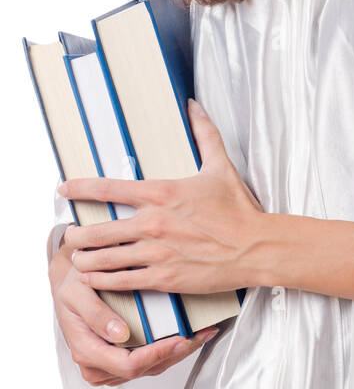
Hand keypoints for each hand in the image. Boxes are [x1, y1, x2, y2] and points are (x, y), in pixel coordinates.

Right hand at [48, 241, 217, 385]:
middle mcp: (98, 365)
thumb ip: (96, 314)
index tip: (180, 339)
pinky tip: (187, 335)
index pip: (129, 364)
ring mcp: (110, 366)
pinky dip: (170, 350)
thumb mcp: (78, 292)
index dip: (158, 354)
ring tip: (202, 333)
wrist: (71, 284)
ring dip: (178, 353)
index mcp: (87, 351)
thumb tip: (119, 334)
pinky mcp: (120, 360)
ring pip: (151, 369)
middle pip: (146, 369)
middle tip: (203, 334)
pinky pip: (149, 362)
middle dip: (177, 353)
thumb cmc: (74, 286)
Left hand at [59, 99, 266, 295]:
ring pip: (103, 259)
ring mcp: (155, 253)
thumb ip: (204, 135)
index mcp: (162, 193)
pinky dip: (102, 281)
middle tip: (69, 236)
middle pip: (96, 231)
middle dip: (76, 236)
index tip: (63, 189)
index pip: (108, 188)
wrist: (255, 247)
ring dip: (84, 261)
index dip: (79, 188)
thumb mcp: (220, 167)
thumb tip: (194, 106)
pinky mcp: (163, 278)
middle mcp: (152, 223)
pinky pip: (121, 281)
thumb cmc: (239, 210)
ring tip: (77, 261)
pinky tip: (94, 280)